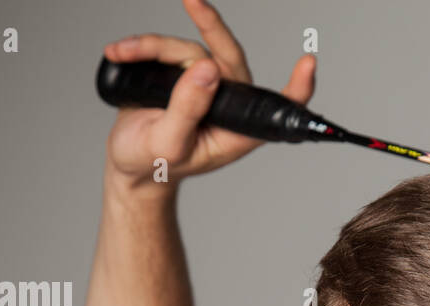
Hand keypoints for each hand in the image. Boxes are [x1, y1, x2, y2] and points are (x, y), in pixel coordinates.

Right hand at [101, 0, 315, 189]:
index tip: (309, 62)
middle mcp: (227, 102)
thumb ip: (188, 109)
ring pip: (186, 49)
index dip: (297, 86)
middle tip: (194, 1)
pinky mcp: (181, 73)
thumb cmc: (154, 164)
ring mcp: (204, 85)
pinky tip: (120, 51)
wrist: (128, 162)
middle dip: (211, 23)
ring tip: (121, 53)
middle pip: (227, 54)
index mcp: (237, 128)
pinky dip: (142, 48)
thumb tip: (207, 68)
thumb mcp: (169, 144)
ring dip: (150, 47)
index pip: (277, 106)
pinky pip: (167, 49)